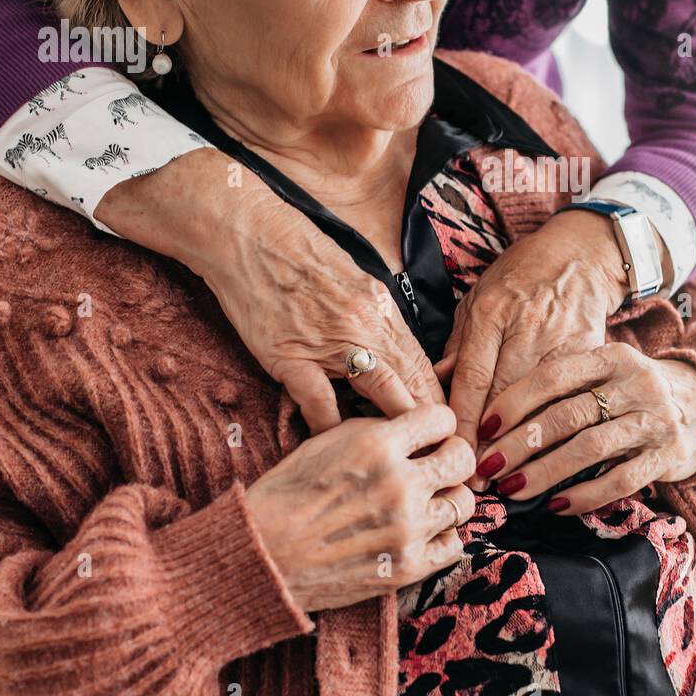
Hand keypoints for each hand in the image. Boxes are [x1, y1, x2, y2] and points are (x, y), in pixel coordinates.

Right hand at [98, 150, 442, 430]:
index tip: (450, 431)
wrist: (245, 232)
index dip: (441, 402)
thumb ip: (373, 316)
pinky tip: (340, 447)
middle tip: (444, 459)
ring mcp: (330, 342)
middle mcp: (366, 325)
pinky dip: (333, 429)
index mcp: (382, 308)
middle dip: (432, 425)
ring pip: (383, 391)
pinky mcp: (290, 356)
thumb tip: (394, 352)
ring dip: (398, 429)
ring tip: (409, 463)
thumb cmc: (294, 251)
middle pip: (414, 383)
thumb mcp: (350, 278)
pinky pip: (321, 402)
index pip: (425, 365)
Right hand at [244, 404, 475, 612]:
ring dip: (449, 497)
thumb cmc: (285, 495)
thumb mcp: (324, 442)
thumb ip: (376, 429)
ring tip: (429, 500)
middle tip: (437, 464)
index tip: (431, 433)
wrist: (262, 556)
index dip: (438, 424)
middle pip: (462, 458)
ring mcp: (408, 529)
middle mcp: (400, 484)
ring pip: (464, 503)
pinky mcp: (408, 567)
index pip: (441, 418)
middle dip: (453, 456)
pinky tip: (423, 531)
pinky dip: (443, 536)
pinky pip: (453, 545)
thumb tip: (411, 425)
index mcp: (378, 445)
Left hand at [435, 208, 629, 459]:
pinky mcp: (593, 350)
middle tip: (481, 479)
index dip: (464, 420)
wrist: (580, 252)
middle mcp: (527, 326)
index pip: (473, 375)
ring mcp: (563, 338)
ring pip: (544, 402)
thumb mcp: (479, 297)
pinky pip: (577, 397)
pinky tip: (557, 457)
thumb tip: (436, 383)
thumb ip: (459, 342)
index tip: (458, 454)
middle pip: (507, 394)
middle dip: (493, 442)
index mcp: (491, 312)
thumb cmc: (520, 275)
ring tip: (515, 480)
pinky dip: (566, 429)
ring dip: (529, 444)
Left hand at [470, 342, 695, 514]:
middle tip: (488, 466)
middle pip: (567, 415)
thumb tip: (493, 409)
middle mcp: (636, 384)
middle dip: (521, 444)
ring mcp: (654, 420)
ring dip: (545, 473)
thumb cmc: (632, 391)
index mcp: (612, 357)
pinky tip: (555, 505)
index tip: (484, 426)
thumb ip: (564, 382)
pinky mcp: (668, 456)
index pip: (555, 375)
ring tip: (513, 490)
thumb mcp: (606, 372)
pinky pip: (619, 481)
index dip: (516, 400)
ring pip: (589, 449)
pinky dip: (584, 496)